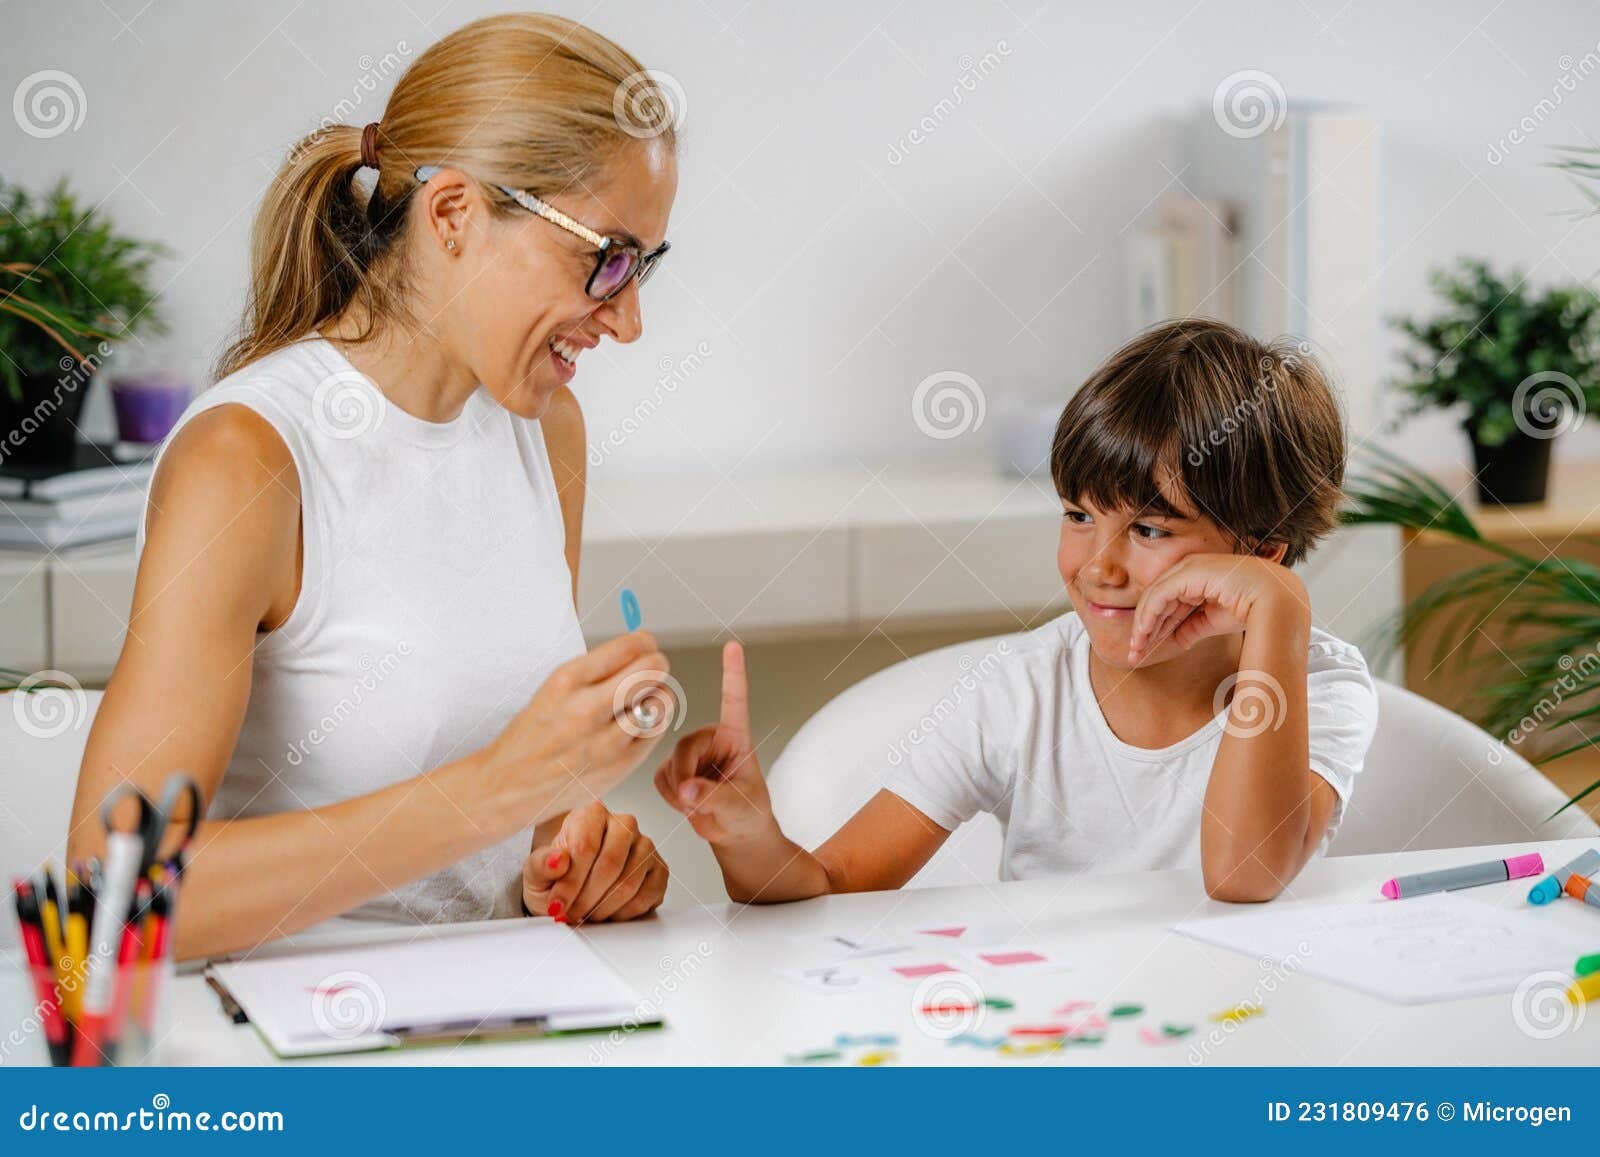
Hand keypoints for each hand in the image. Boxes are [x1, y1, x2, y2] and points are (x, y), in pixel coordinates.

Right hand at [481, 630, 675, 816]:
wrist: (510, 786)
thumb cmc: (533, 735)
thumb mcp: (553, 689)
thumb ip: (595, 671)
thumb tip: (639, 648)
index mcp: (566, 682)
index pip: (627, 647)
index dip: (644, 642)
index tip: (645, 645)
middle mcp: (586, 710)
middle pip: (650, 670)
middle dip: (656, 663)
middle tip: (652, 667)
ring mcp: (605, 741)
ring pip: (661, 701)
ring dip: (658, 694)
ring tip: (645, 697)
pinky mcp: (619, 766)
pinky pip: (656, 731)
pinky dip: (655, 721)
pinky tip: (639, 721)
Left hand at [522, 801, 667, 923]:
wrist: (574, 886)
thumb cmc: (556, 875)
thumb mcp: (536, 873)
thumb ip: (541, 865)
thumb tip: (557, 860)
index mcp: (592, 814)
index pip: (585, 846)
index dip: (570, 882)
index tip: (558, 905)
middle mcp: (624, 824)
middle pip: (610, 865)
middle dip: (587, 899)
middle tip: (573, 915)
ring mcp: (645, 846)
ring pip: (628, 883)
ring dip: (603, 909)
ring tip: (587, 915)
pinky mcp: (659, 869)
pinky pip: (646, 896)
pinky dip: (623, 913)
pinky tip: (608, 913)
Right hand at [654, 641, 776, 846]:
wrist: (735, 833)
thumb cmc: (748, 813)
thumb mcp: (740, 806)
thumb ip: (715, 796)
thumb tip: (686, 788)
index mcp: (736, 737)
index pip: (734, 701)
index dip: (732, 673)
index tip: (733, 646)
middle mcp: (710, 740)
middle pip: (684, 748)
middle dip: (686, 780)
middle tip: (697, 805)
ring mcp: (689, 754)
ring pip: (668, 765)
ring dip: (679, 793)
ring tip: (701, 806)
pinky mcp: (672, 768)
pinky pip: (659, 779)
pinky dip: (670, 797)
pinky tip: (686, 804)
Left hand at [1126, 554, 1307, 663]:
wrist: (1277, 603)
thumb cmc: (1255, 611)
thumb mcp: (1215, 621)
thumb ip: (1193, 627)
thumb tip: (1177, 639)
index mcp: (1201, 577)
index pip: (1170, 602)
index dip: (1155, 627)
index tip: (1144, 650)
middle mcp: (1192, 568)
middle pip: (1159, 600)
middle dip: (1144, 629)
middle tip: (1133, 653)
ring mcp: (1190, 567)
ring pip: (1155, 598)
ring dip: (1143, 626)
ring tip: (1135, 649)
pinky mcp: (1188, 571)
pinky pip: (1159, 595)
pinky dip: (1148, 616)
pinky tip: (1143, 635)